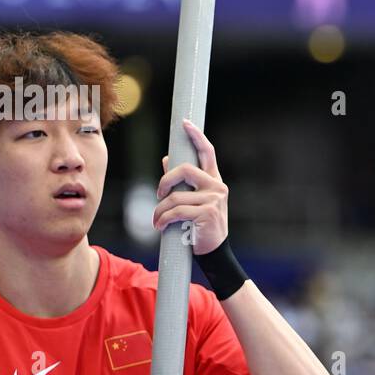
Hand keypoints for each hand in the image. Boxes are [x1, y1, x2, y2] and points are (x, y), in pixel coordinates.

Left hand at [155, 119, 228, 254]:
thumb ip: (182, 182)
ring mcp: (214, 200)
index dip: (196, 136)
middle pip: (184, 170)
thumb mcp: (194, 201)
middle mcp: (217, 186)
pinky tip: (161, 226)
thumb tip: (167, 159)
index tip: (185, 123)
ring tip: (157, 221)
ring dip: (160, 211)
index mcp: (214, 180)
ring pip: (175, 197)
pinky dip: (164, 219)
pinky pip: (177, 212)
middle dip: (165, 182)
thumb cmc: (202, 226)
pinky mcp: (207, 214)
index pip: (207, 152)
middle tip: (159, 195)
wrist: (215, 251)